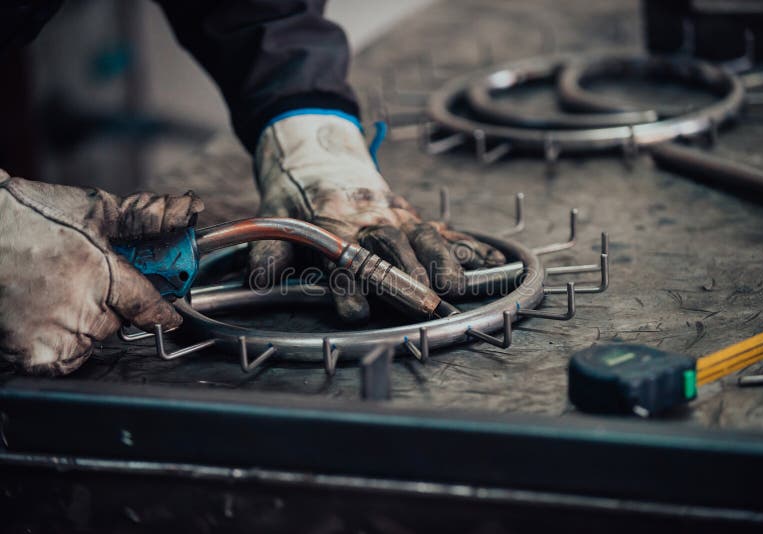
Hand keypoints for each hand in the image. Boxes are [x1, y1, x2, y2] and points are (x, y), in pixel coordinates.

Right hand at [0, 172, 203, 374]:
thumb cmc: (28, 215)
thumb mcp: (95, 210)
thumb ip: (146, 217)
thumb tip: (190, 209)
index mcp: (103, 275)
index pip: (149, 306)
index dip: (161, 311)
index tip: (169, 315)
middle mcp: (81, 312)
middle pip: (116, 322)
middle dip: (106, 304)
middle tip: (79, 281)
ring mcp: (55, 338)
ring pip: (90, 341)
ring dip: (80, 324)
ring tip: (51, 292)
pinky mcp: (32, 357)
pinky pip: (63, 360)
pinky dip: (57, 342)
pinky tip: (40, 313)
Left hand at [248, 114, 504, 322]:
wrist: (320, 152)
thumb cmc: (296, 193)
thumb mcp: (272, 216)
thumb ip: (267, 250)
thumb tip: (261, 281)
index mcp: (333, 221)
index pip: (343, 257)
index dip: (349, 287)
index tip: (356, 313)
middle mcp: (371, 218)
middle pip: (392, 249)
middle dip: (409, 276)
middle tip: (427, 302)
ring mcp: (397, 215)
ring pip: (424, 237)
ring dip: (443, 261)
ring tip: (458, 285)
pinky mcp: (413, 215)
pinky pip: (445, 230)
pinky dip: (469, 246)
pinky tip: (492, 261)